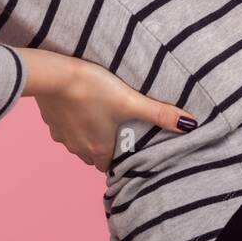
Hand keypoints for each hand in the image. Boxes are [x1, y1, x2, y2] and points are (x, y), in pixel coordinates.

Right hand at [25, 53, 197, 171]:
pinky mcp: (51, 121)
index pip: (111, 165)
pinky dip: (72, 121)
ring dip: (88, 134)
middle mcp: (79, 149)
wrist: (54, 75)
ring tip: (99, 115)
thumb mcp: (131, 101)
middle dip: (104, 145)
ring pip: (78, 143)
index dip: (120, 156)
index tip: (127, 144)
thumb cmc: (93, 90)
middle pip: (95, 155)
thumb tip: (190, 124)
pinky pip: (64, 128)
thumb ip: (159, 113)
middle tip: (116, 127)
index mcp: (99, 149)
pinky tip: (78, 106)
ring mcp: (62, 137)